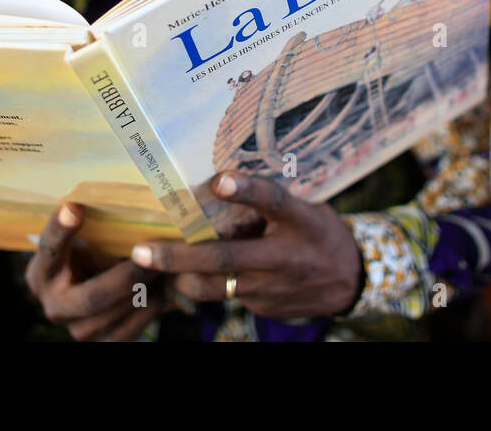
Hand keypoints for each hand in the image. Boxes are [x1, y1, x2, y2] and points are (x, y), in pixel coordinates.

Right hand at [24, 203, 162, 340]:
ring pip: (116, 315)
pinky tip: (159, 288)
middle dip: (127, 277)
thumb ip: (89, 229)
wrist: (88, 298)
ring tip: (162, 268)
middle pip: (93, 296)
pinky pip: (131, 329)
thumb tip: (102, 200)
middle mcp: (54, 307)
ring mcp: (78, 330)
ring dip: (144, 291)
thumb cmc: (88, 257)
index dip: (61, 229)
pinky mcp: (102, 343)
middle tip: (151, 255)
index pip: (50, 249)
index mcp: (42, 273)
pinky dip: (150, 307)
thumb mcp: (81, 243)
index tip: (74, 207)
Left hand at [130, 173, 362, 319]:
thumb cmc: (318, 231)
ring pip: (214, 286)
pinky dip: (200, 284)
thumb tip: (218, 185)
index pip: (274, 201)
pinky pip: (224, 296)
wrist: (349, 281)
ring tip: (150, 263)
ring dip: (178, 276)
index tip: (219, 182)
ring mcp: (272, 288)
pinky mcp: (263, 308)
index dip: (248, 190)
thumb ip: (269, 203)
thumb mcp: (306, 209)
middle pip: (225, 258)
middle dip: (178, 256)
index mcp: (301, 221)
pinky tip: (184, 273)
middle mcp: (285, 257)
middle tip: (141, 251)